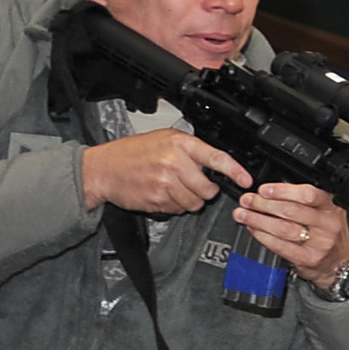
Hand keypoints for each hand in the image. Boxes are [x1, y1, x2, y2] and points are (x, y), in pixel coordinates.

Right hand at [81, 129, 251, 215]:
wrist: (102, 169)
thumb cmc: (132, 153)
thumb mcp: (163, 139)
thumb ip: (190, 150)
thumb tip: (217, 164)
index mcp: (178, 143)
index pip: (215, 157)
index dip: (234, 170)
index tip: (245, 180)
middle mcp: (173, 162)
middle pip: (208, 189)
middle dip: (204, 190)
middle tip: (190, 183)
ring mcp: (166, 182)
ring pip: (196, 203)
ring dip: (189, 199)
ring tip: (172, 187)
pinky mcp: (158, 200)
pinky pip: (179, 209)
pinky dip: (174, 205)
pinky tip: (161, 193)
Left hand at [233, 182, 348, 290]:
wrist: (337, 262)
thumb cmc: (326, 232)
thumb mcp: (323, 210)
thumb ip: (301, 199)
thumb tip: (267, 192)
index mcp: (332, 207)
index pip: (308, 195)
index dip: (282, 191)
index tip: (263, 190)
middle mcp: (329, 224)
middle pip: (292, 211)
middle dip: (264, 205)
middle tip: (247, 201)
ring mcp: (320, 244)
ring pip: (283, 229)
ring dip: (258, 220)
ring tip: (244, 215)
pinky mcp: (309, 259)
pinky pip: (280, 246)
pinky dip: (262, 236)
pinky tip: (254, 229)